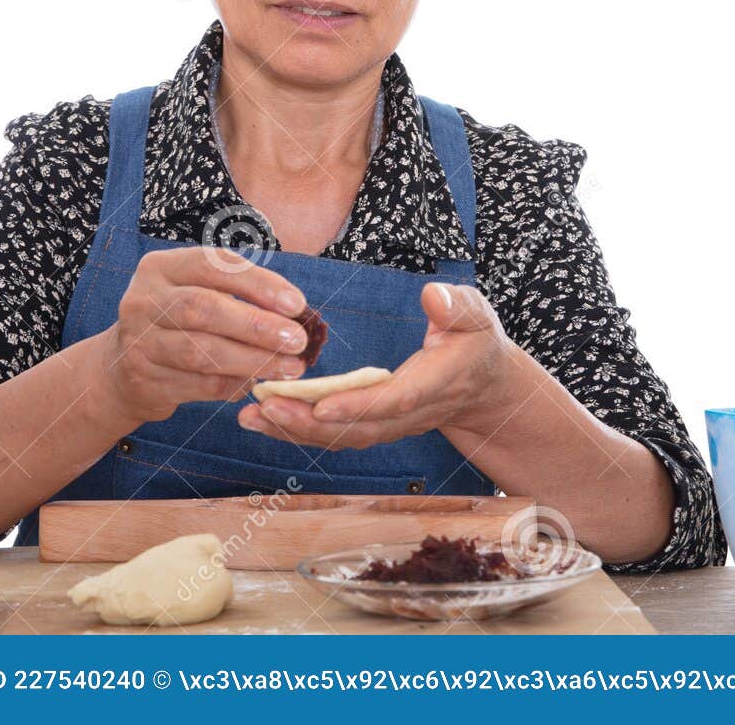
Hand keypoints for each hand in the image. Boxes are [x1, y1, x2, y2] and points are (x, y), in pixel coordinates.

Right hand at [101, 247, 311, 424]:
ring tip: (290, 368)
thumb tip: (296, 314)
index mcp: (161, 267)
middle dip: (257, 325)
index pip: (214, 266)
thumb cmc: (177, 322)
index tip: (297, 304)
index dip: (258, 284)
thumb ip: (239, 295)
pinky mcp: (144, 380)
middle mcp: (144, 300)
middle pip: (204, 308)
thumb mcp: (197, 293)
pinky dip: (234, 384)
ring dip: (253, 361)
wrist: (122, 367)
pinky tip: (257, 383)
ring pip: (202, 351)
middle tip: (298, 340)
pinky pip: (199, 385)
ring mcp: (139, 342)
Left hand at [235, 282, 520, 449]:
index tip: (320, 406)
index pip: (395, 399)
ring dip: (294, 430)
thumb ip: (457, 306)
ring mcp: (390, 425)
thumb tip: (432, 296)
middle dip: (308, 423)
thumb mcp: (476, 314)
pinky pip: (334, 434)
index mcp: (436, 383)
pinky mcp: (373, 426)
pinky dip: (297, 430)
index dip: (358, 406)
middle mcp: (409, 413)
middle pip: (356, 427)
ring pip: (340, 437)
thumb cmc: (475, 341)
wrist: (482, 385)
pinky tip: (262, 419)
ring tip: (251, 415)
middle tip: (265, 407)